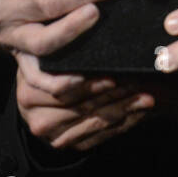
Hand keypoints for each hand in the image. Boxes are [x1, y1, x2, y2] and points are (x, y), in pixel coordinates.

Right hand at [15, 52, 153, 151]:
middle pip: (84, 107)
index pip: (66, 90)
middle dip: (116, 94)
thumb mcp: (47, 57)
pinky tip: (139, 112)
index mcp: (30, 92)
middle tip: (139, 83)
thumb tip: (97, 32)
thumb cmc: (47, 69)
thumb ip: (64, 53)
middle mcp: (37, 118)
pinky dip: (123, 124)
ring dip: (125, 109)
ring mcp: (53, 136)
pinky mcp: (67, 145)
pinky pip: (100, 136)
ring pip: (96, 122)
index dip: (93, 83)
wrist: (35, 101)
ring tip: (147, 97)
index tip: (117, 74)